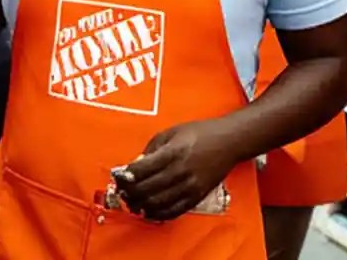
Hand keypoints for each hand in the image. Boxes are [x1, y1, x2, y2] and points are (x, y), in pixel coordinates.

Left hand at [115, 119, 237, 221]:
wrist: (228, 142)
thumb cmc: (199, 133)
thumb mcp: (171, 133)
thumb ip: (151, 149)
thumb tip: (135, 166)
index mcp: (172, 152)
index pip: (141, 170)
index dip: (126, 176)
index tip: (118, 176)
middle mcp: (180, 171)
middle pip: (146, 189)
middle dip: (129, 192)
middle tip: (121, 191)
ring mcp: (189, 186)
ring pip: (158, 203)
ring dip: (140, 205)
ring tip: (131, 202)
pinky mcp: (196, 197)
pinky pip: (173, 211)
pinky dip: (157, 214)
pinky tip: (148, 210)